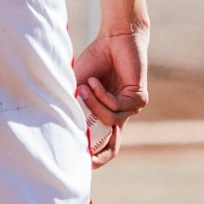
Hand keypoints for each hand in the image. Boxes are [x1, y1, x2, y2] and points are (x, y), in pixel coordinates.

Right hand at [74, 28, 147, 164]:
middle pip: (114, 145)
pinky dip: (102, 95)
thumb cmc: (95, 61)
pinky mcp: (139, 98)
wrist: (114, 39)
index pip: (103, 143)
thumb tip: (64, 125)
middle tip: (87, 160)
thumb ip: (76, 105)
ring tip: (84, 87)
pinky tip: (96, 81)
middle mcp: (121, 114)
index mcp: (106, 113)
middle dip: (100, 155)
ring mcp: (131, 107)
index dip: (93, 156)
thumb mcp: (79, 87)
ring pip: (110, 121)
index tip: (80, 164)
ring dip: (94, 105)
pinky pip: (116, 106)